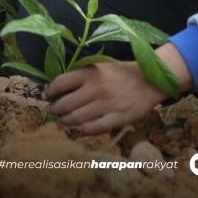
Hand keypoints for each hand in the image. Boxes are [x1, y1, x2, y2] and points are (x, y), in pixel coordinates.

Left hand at [47, 61, 166, 133]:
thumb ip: (83, 76)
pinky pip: (93, 128)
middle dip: (56, 110)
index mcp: (91, 73)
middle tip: (54, 111)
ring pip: (76, 119)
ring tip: (64, 121)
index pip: (61, 83)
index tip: (48, 96)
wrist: (150, 81)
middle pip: (65, 104)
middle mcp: (96, 89)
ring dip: (66, 122)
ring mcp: (106, 105)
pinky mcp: (117, 118)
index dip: (50, 91)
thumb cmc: (122, 74)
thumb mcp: (101, 67)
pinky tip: (79, 129)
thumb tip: (60, 88)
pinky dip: (82, 130)